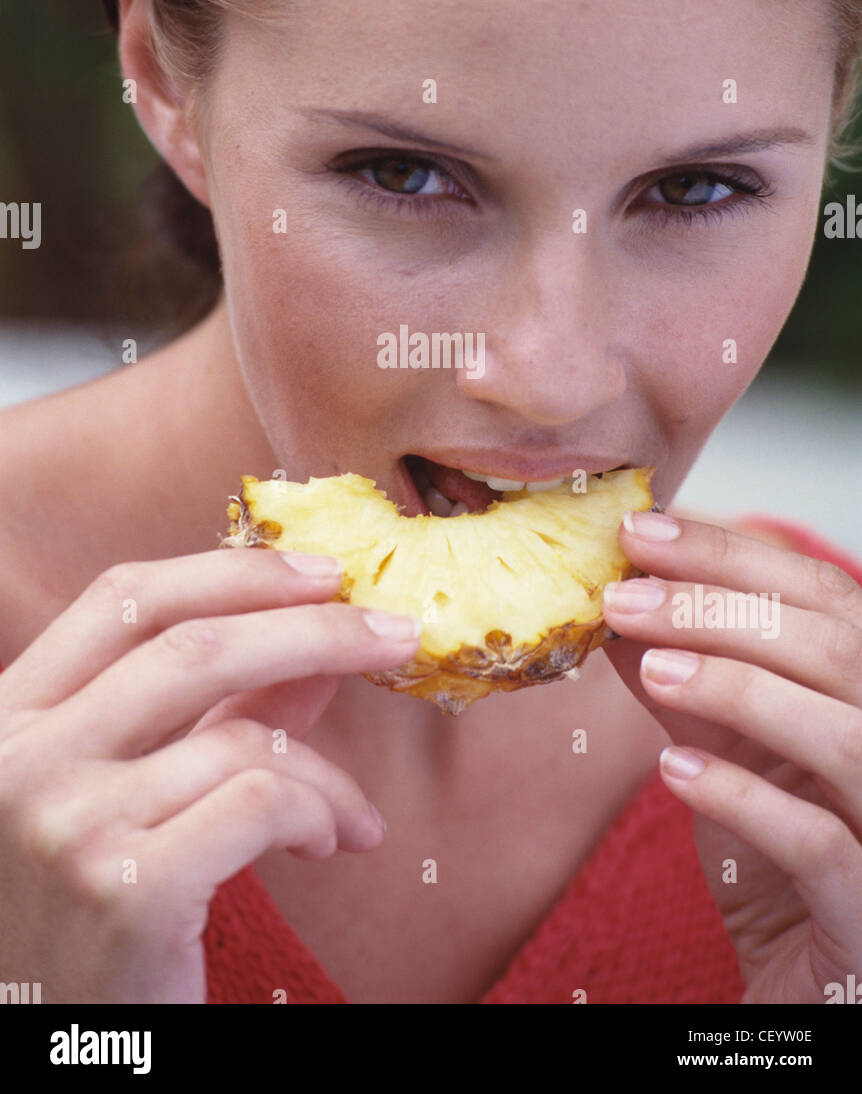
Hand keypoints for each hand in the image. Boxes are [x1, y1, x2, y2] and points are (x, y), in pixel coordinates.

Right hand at [0, 549, 419, 1003]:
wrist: (57, 1046)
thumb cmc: (92, 921)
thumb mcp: (132, 797)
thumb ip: (217, 715)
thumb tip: (321, 649)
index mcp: (10, 717)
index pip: (122, 598)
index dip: (230, 572)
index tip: (320, 570)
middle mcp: (21, 760)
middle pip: (194, 646)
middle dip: (315, 628)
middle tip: (393, 632)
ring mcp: (66, 823)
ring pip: (243, 737)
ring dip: (327, 772)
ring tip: (352, 818)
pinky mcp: (125, 889)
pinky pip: (263, 803)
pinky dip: (321, 813)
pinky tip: (330, 845)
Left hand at [601, 510, 861, 1004]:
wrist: (817, 992)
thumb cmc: (787, 868)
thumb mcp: (735, 758)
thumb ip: (689, 685)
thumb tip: (621, 605)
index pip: (823, 594)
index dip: (733, 555)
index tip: (639, 532)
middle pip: (839, 648)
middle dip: (722, 607)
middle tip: (622, 593)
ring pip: (848, 736)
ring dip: (741, 689)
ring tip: (649, 665)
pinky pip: (823, 847)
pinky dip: (747, 802)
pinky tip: (674, 772)